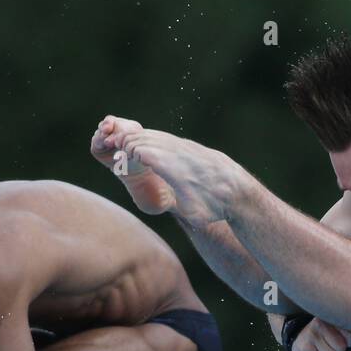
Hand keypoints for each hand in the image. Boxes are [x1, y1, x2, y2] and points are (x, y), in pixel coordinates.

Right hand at [101, 118, 245, 226]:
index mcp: (177, 169)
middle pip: (149, 140)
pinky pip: (166, 138)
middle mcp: (181, 154)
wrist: (240, 193)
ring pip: (157, 137)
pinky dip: (151, 138)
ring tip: (121, 140)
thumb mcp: (194, 214)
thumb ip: (178, 207)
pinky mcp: (191, 147)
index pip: (147, 152)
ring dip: (138, 137)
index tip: (116, 155)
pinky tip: (142, 142)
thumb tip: (169, 205)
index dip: (129, 152)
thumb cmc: (215, 208)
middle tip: (111, 144)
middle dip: (128, 141)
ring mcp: (187, 148)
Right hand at [287, 319, 350, 350]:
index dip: (349, 343)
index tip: (344, 341)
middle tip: (330, 345)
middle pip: (341, 348)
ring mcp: (312, 334)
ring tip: (322, 349)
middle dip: (338, 350)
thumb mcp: (337, 328)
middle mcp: (321, 323)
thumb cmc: (325, 337)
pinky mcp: (306, 347)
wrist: (300, 340)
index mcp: (332, 318)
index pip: (350, 335)